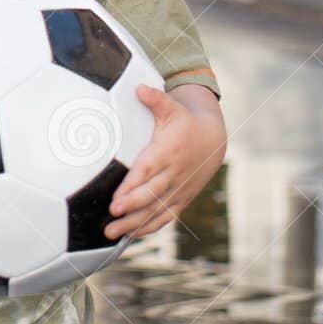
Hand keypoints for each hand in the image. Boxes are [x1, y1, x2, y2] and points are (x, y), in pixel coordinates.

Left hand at [105, 84, 225, 240]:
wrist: (212, 141)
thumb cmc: (184, 123)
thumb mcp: (173, 108)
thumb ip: (156, 99)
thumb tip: (139, 88)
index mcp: (169, 152)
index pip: (149, 172)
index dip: (133, 186)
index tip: (116, 198)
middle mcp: (174, 174)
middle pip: (151, 194)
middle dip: (132, 207)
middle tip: (111, 215)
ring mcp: (178, 189)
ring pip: (155, 210)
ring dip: (133, 223)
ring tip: (110, 233)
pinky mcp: (180, 200)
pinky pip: (164, 217)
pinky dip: (147, 228)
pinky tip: (127, 236)